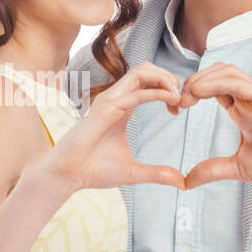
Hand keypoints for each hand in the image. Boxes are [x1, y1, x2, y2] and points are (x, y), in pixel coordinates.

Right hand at [45, 62, 186, 192]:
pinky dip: (158, 92)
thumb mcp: (134, 172)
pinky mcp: (106, 108)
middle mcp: (116, 99)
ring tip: (178, 96)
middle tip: (182, 98)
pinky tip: (171, 101)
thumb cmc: (94, 170)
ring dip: (165, 79)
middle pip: (147, 69)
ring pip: (142, 71)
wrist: (69, 175)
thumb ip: (158, 173)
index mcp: (122, 107)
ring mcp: (110, 100)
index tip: (179, 108)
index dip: (168, 88)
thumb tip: (181, 182)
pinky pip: (137, 92)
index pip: (147, 82)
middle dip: (169, 77)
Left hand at [178, 61, 251, 190]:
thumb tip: (186, 181)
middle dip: (192, 81)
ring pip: (226, 71)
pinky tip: (198, 92)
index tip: (174, 108)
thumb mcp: (238, 168)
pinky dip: (216, 82)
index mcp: (241, 110)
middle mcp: (249, 99)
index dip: (190, 92)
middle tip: (176, 102)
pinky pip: (239, 82)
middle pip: (216, 72)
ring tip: (185, 96)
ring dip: (201, 79)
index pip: (211, 87)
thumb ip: (212, 170)